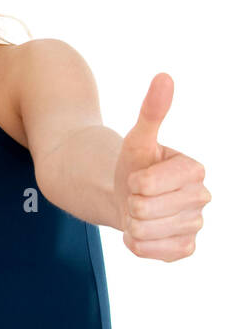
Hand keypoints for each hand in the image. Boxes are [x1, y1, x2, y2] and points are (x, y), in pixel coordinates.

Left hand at [114, 74, 208, 261]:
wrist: (125, 196)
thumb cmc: (133, 165)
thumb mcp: (137, 138)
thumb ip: (152, 111)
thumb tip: (164, 77)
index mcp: (195, 170)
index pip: (150, 184)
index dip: (134, 182)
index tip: (137, 176)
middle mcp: (202, 198)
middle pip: (145, 210)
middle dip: (130, 202)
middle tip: (136, 195)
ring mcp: (195, 225)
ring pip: (145, 231)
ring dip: (131, 223)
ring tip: (138, 212)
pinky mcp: (185, 249)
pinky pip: (151, 252)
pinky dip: (136, 244)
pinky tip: (141, 231)